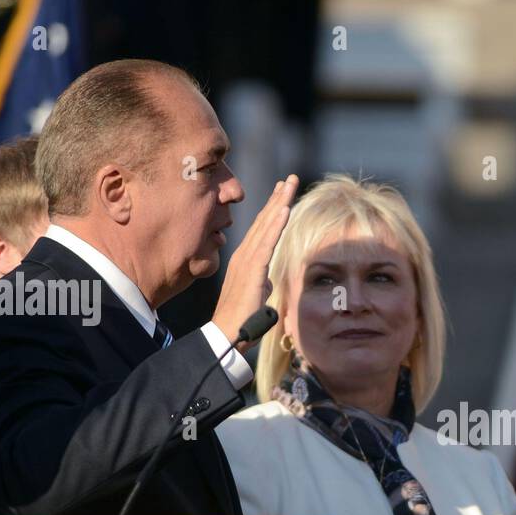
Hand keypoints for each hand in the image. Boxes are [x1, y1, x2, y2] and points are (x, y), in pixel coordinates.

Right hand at [212, 174, 299, 346]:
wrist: (226, 335)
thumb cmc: (241, 319)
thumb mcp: (256, 295)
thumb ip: (262, 284)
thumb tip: (268, 280)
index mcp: (247, 260)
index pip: (263, 230)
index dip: (273, 210)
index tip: (283, 192)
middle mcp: (245, 255)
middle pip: (264, 221)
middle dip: (278, 198)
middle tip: (289, 179)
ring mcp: (247, 261)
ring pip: (266, 226)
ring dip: (279, 204)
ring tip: (289, 185)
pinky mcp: (252, 270)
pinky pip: (266, 243)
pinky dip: (276, 225)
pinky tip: (284, 209)